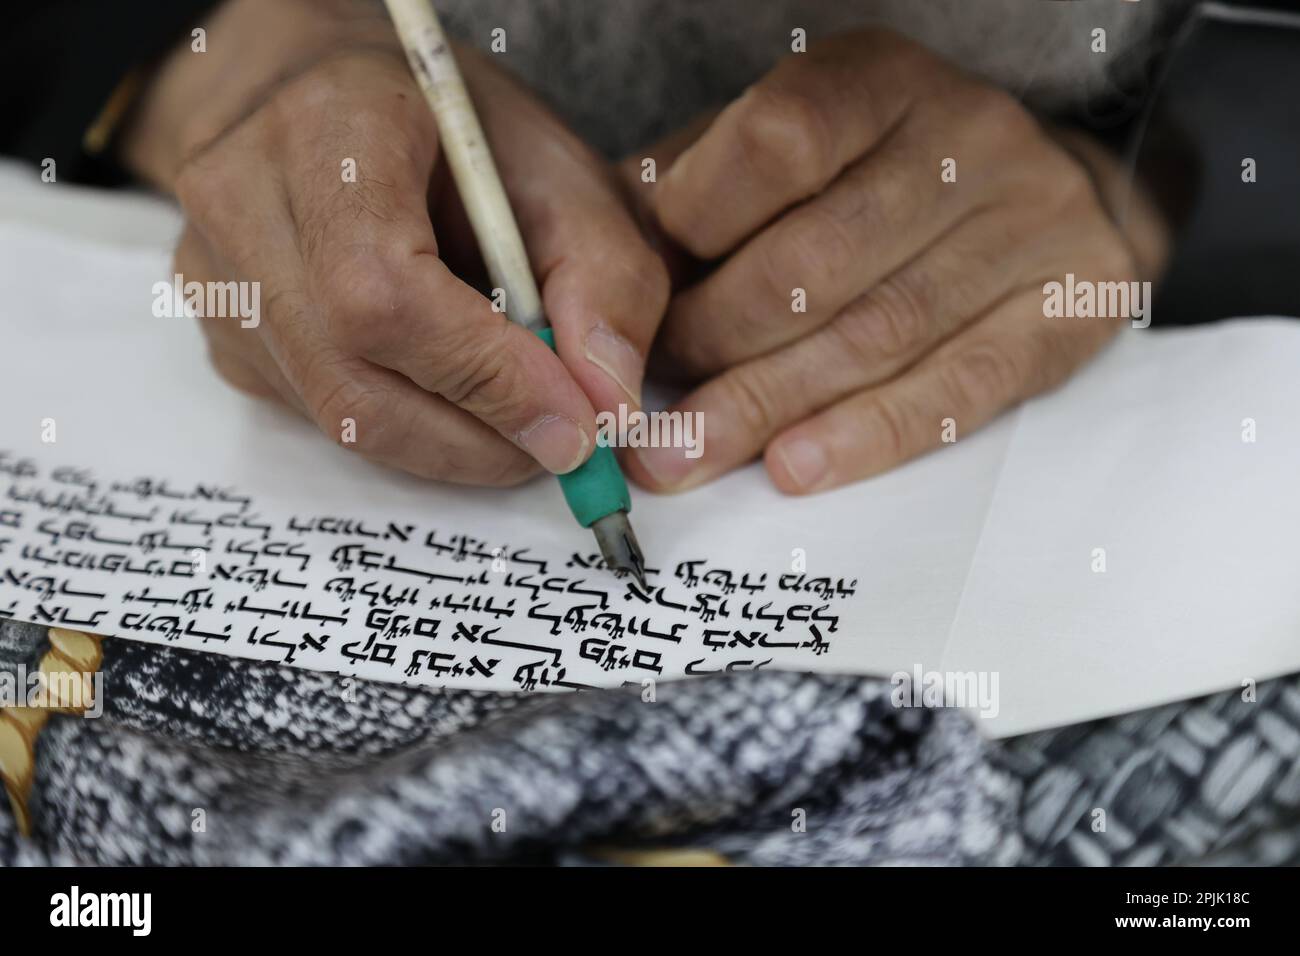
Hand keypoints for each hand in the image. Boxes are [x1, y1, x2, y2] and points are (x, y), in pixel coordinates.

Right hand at [122, 0, 666, 484]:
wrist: (336, 104)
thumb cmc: (453, 134)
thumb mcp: (562, 171)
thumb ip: (606, 280)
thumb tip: (607, 409)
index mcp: (327, 130)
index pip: (382, 290)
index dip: (483, 375)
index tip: (573, 423)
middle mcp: (242, 204)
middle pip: (350, 377)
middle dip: (477, 436)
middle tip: (560, 442)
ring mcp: (217, 279)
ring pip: (338, 416)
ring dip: (451, 444)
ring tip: (518, 413)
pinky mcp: (225, 340)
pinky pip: (324, 420)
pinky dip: (411, 428)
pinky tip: (451, 388)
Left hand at [621, 29, 1167, 493]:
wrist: (1054, 190)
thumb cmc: (876, 179)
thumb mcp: (785, 152)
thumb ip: (693, 198)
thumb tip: (596, 287)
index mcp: (877, 81)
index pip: (776, 141)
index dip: (696, 227)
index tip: (641, 302)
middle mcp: (964, 137)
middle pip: (815, 261)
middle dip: (714, 345)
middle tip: (647, 408)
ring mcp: (1029, 221)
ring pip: (876, 333)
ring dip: (765, 407)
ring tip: (685, 459)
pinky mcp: (1068, 307)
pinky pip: (960, 387)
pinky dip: (866, 436)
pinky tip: (794, 468)